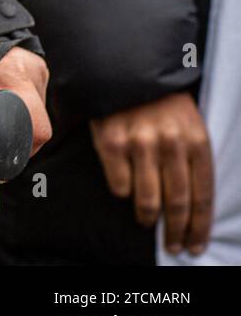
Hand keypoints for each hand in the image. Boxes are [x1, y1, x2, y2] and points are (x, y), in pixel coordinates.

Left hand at [0, 43, 50, 190]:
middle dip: (14, 139)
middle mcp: (32, 70)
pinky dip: (18, 105)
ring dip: (16, 121)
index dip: (18, 154)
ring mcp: (37, 64)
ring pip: (36, 111)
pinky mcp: (35, 62)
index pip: (36, 132)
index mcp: (14, 77)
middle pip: (37, 125)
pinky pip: (33, 95)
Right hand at [91, 92, 212, 254]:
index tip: (195, 244)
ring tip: (147, 223)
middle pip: (177, 202)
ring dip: (148, 217)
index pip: (203, 196)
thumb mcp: (190, 124)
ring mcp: (140, 144)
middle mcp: (170, 144)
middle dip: (176, 230)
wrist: (124, 70)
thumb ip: (192, 158)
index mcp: (196, 141)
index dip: (199, 226)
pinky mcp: (111, 142)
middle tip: (174, 245)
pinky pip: (119, 185)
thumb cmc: (161, 102)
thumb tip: (191, 203)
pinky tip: (126, 191)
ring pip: (148, 199)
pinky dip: (123, 193)